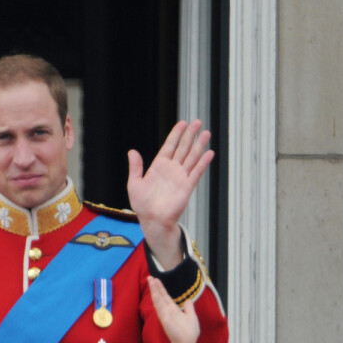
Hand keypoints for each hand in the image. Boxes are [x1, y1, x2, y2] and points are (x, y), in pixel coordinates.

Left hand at [127, 120, 213, 269]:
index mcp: (159, 166)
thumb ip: (135, 167)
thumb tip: (132, 151)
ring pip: (192, 157)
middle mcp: (171, 169)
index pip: (169, 146)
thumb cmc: (142, 205)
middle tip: (197, 122)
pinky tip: (209, 153)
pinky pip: (196, 172)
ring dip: (199, 145)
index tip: (182, 123)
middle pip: (183, 148)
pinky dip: (203, 163)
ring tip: (206, 133)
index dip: (176, 134)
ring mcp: (180, 177)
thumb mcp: (134, 183)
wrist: (152, 220)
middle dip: (190, 135)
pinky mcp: (187, 186)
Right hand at [147, 276, 199, 342]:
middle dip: (155, 287)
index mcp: (173, 310)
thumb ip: (189, 308)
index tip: (156, 280)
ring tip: (150, 280)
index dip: (161, 289)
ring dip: (154, 290)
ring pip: (158, 299)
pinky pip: (160, 307)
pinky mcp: (164, 318)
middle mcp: (168, 311)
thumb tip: (188, 300)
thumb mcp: (191, 316)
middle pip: (160, 296)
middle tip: (150, 277)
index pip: (165, 297)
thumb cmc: (189, 333)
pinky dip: (157, 299)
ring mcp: (165, 314)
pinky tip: (154, 292)